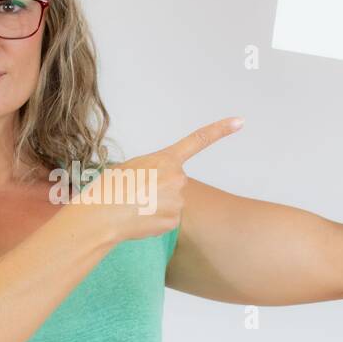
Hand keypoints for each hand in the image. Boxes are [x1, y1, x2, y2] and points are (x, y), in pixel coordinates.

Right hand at [68, 117, 244, 244]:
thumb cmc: (110, 188)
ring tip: (134, 205)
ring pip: (171, 202)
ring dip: (155, 204)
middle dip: (159, 188)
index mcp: (165, 158)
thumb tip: (160, 188)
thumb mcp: (131, 166)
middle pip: (175, 182)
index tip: (239, 121)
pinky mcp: (173, 220)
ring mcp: (177, 200)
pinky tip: (139, 218)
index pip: (198, 140)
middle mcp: (177, 177)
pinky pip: (167, 218)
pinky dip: (154, 219)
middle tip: (135, 192)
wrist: (103, 215)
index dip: (221, 130)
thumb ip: (154, 170)